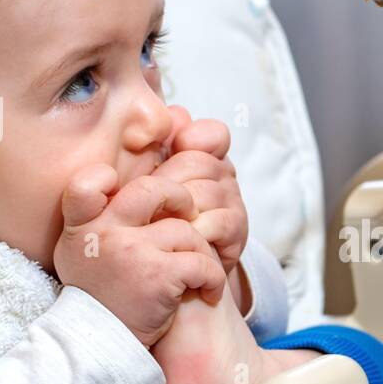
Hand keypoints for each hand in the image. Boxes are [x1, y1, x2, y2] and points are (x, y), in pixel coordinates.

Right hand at [53, 163, 225, 346]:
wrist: (106, 349)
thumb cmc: (103, 300)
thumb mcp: (83, 257)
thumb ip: (97, 222)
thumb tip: (123, 185)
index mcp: (81, 227)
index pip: (87, 183)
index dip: (105, 178)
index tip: (124, 192)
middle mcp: (102, 233)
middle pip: (151, 190)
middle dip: (179, 198)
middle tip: (189, 217)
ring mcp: (130, 251)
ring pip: (185, 230)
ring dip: (200, 251)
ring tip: (198, 273)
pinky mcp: (158, 274)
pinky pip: (201, 260)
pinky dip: (212, 277)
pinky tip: (208, 291)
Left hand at [154, 107, 247, 275]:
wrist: (166, 269)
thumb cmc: (150, 222)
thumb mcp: (145, 181)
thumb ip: (158, 144)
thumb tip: (177, 114)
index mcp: (203, 157)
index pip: (213, 134)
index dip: (195, 137)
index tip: (176, 149)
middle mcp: (223, 176)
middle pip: (199, 163)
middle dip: (169, 182)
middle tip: (150, 204)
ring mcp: (232, 202)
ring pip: (205, 193)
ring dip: (178, 210)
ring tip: (158, 224)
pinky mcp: (237, 232)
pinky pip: (217, 222)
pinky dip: (195, 231)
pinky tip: (179, 238)